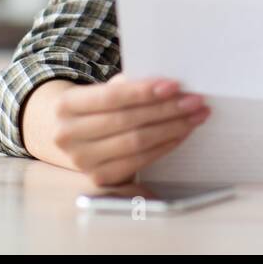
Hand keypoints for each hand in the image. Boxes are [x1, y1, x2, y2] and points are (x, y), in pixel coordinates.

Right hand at [21, 74, 208, 185]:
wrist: (67, 135)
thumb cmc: (94, 106)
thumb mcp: (102, 90)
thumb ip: (127, 86)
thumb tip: (169, 87)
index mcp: (66, 105)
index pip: (111, 98)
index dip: (144, 92)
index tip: (175, 85)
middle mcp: (68, 136)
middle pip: (127, 122)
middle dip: (167, 110)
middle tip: (195, 101)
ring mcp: (82, 161)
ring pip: (136, 143)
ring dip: (172, 128)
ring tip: (195, 116)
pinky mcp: (99, 178)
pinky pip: (139, 161)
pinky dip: (164, 146)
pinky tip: (181, 134)